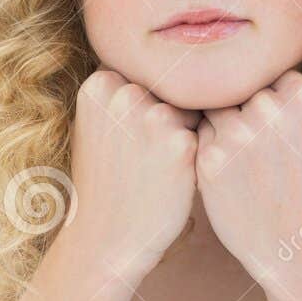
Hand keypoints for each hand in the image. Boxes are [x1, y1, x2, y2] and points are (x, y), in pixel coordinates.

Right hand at [58, 69, 201, 286]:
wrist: (107, 238)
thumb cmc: (107, 180)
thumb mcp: (97, 125)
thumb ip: (122, 91)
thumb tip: (167, 62)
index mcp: (100, 83)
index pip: (148, 77)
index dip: (143, 109)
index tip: (125, 139)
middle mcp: (124, 93)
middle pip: (171, 91)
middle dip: (166, 119)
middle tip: (141, 158)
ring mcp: (153, 117)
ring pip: (190, 113)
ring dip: (183, 137)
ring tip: (155, 169)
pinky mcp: (181, 144)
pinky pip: (204, 137)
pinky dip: (195, 157)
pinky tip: (170, 179)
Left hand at [195, 17, 301, 286]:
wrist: (299, 244)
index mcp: (301, 94)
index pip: (268, 77)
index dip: (272, 106)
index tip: (285, 138)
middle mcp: (268, 110)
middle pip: (240, 91)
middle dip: (247, 116)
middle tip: (266, 156)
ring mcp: (237, 135)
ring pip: (216, 109)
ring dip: (226, 131)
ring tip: (250, 166)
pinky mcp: (209, 161)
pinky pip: (198, 135)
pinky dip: (210, 150)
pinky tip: (232, 175)